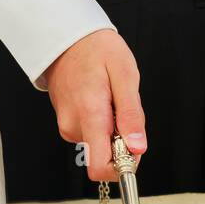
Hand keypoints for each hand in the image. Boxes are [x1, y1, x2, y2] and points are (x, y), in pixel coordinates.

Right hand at [45, 29, 146, 181]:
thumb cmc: (97, 50)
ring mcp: (67, 126)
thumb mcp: (125, 75)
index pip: (99, 167)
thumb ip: (131, 115)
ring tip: (110, 98)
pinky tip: (100, 98)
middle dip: (122, 140)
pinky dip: (102, 122)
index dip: (122, 167)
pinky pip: (92, 133)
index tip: (133, 149)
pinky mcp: (67, 123)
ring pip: (99, 144)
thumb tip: (137, 148)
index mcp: (90, 116)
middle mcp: (74, 126)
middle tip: (122, 108)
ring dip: (113, 129)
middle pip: (104, 156)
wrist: (66, 37)